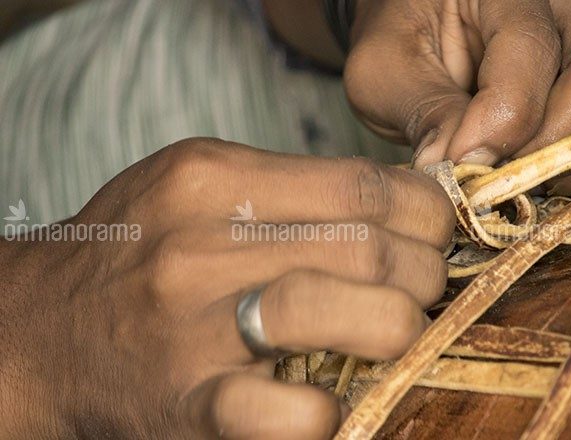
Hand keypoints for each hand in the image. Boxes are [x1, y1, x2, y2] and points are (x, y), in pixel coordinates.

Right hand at [0, 138, 453, 438]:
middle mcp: (200, 248)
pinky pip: (295, 413)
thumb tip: (408, 199)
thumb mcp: (198, 186)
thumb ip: (293, 187)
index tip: (438, 230)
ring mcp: (193, 331)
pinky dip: (335, 408)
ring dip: (400, 328)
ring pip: (342, 315)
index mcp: (212, 179)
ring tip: (400, 331)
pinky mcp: (191, 407)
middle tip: (427, 285)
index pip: (363, 185)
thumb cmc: (137, 254)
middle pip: (367, 249)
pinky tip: (337, 394)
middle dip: (426, 272)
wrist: (39, 334)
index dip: (427, 211)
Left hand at [345, 0, 570, 196]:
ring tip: (534, 185)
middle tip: (505, 181)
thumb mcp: (386, 69)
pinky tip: (566, 184)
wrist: (426, 30)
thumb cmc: (406, 40)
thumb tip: (458, 172)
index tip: (465, 167)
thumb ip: (424, 112)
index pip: (530, 48)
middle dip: (555, 146)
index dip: (502, 123)